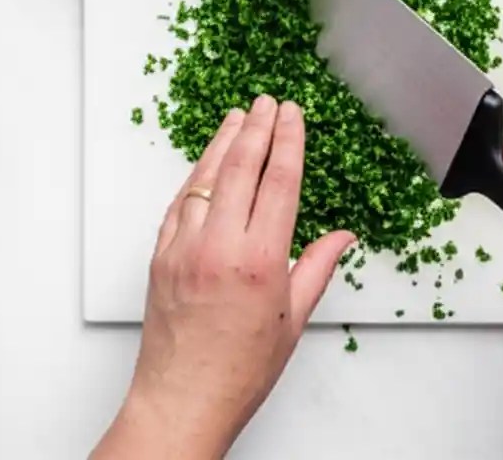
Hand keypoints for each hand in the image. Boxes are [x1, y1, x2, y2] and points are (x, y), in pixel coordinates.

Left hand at [93, 96, 355, 459]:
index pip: (279, 182)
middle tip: (267, 101)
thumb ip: (317, 268)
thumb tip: (342, 237)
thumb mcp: (293, 319)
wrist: (182, 401)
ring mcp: (183, 249)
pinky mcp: (160, 257)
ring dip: (222, 142)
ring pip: (204, 178)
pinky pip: (178, 204)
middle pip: (241, 168)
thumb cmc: (238, 372)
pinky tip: (205, 163)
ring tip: (237, 116)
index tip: (293, 115)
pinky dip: (195, 178)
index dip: (288, 140)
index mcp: (260, 261)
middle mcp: (219, 248)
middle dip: (257, 128)